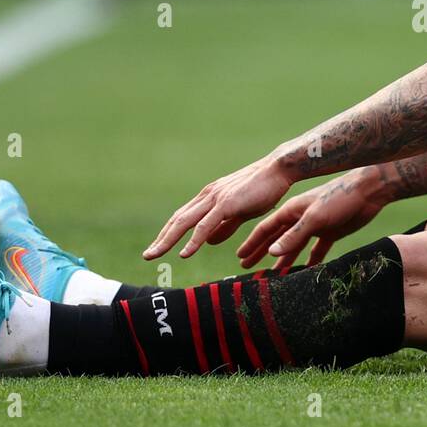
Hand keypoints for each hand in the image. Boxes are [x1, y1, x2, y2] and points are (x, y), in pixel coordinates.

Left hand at [145, 156, 293, 260]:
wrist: (279, 171)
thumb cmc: (263, 189)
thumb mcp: (240, 212)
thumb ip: (225, 226)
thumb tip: (208, 241)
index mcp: (210, 197)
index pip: (183, 217)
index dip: (169, 232)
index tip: (159, 247)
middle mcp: (208, 196)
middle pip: (178, 219)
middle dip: (161, 238)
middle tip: (148, 255)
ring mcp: (216, 198)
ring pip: (185, 222)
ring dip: (167, 239)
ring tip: (154, 254)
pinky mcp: (227, 203)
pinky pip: (205, 225)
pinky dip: (193, 240)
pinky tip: (185, 253)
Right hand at [234, 168, 388, 270]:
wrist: (368, 191)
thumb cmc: (338, 198)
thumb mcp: (314, 218)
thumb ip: (293, 235)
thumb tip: (270, 252)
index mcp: (291, 211)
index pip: (266, 229)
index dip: (252, 243)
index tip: (240, 256)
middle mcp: (301, 219)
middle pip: (277, 238)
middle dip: (262, 252)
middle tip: (247, 267)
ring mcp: (315, 226)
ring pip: (295, 246)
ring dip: (284, 259)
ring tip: (273, 274)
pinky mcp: (331, 232)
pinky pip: (316, 250)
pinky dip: (309, 261)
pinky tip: (304, 271)